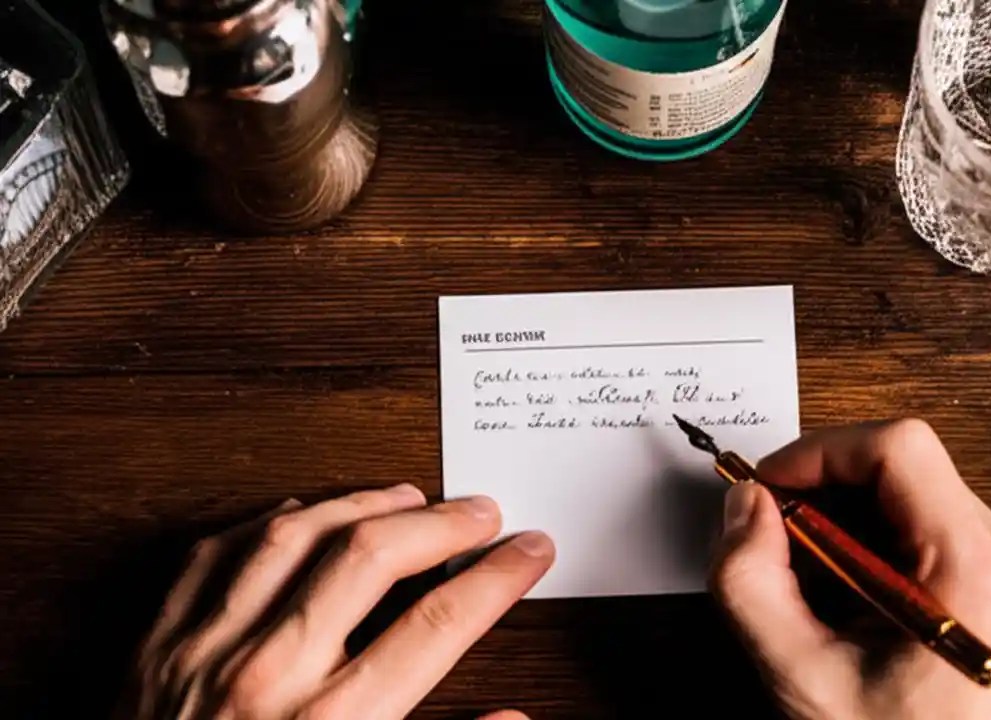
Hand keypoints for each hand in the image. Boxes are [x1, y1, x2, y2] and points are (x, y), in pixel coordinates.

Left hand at [116, 484, 553, 719]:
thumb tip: (513, 719)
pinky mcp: (157, 647)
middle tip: (480, 512)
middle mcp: (270, 678)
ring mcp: (206, 653)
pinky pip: (217, 553)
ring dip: (361, 503)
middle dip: (441, 523)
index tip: (529, 550)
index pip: (438, 623)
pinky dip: (268, 523)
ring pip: (295, 536)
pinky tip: (304, 514)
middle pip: (372, 557)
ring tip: (407, 496)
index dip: (498, 577)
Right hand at [710, 420, 990, 719]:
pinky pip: (923, 521)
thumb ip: (751, 582)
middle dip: (822, 486)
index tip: (766, 489)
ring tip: (804, 577)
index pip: (899, 449)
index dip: (818, 452)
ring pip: (909, 488)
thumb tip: (744, 504)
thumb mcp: (800, 678)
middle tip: (769, 537)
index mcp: (976, 573)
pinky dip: (866, 536)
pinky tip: (840, 591)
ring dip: (841, 513)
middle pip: (903, 464)